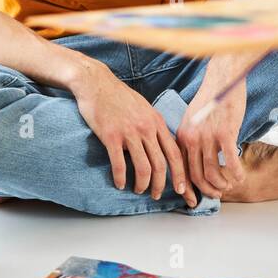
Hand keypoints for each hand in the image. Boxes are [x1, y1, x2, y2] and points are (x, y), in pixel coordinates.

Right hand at [71, 58, 195, 207]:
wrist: (96, 83)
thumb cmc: (119, 96)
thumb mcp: (144, 108)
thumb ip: (154, 126)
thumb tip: (162, 146)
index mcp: (156, 122)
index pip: (175, 153)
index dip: (179, 174)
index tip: (180, 189)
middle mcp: (146, 128)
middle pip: (161, 164)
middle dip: (160, 184)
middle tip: (155, 195)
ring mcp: (129, 132)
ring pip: (143, 167)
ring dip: (142, 184)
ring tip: (138, 190)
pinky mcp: (111, 136)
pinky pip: (119, 164)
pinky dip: (121, 178)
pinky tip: (119, 184)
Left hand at [180, 53, 254, 198]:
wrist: (223, 78)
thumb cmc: (212, 99)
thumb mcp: (194, 119)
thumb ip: (193, 138)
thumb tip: (198, 159)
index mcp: (182, 135)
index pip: (181, 168)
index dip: (187, 188)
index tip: (193, 200)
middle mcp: (191, 138)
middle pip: (195, 175)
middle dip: (207, 190)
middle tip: (218, 194)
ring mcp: (207, 136)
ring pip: (212, 173)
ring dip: (222, 184)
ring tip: (231, 185)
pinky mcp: (225, 133)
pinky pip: (230, 163)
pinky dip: (236, 174)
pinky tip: (241, 176)